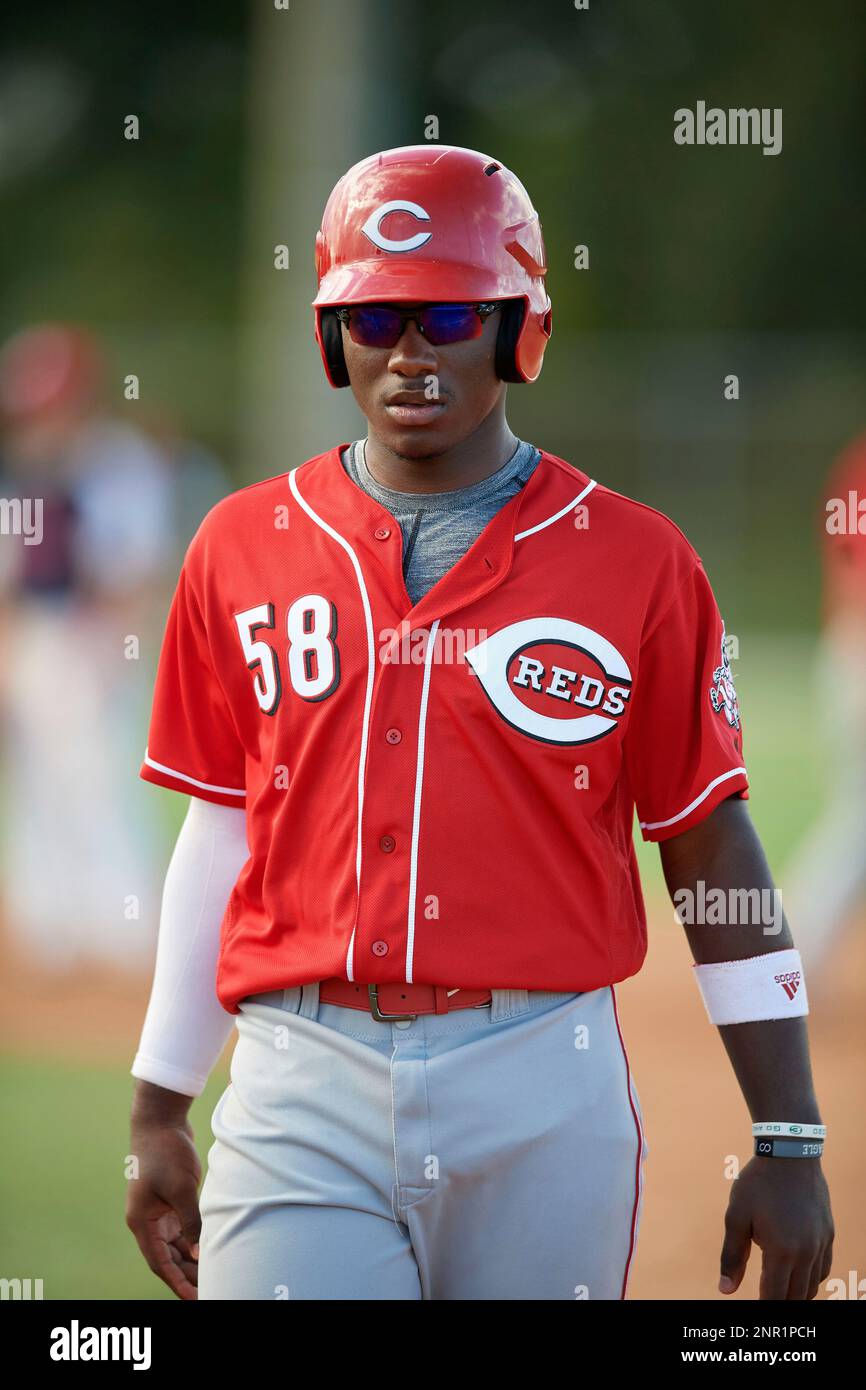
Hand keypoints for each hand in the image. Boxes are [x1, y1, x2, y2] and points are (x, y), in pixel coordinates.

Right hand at [126, 1117, 202, 1299]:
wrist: (161, 1119)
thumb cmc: (166, 1152)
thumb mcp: (182, 1189)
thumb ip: (191, 1222)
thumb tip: (199, 1254)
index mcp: (141, 1222)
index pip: (159, 1262)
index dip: (175, 1282)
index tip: (192, 1298)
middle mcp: (147, 1221)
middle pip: (167, 1257)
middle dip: (186, 1274)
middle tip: (209, 1290)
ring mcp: (158, 1211)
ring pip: (175, 1245)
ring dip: (191, 1259)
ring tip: (213, 1274)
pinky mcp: (170, 1201)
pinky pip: (182, 1229)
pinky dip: (194, 1240)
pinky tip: (209, 1250)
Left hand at [719, 1156, 833, 1299]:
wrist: (790, 1154)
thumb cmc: (757, 1184)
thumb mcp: (736, 1216)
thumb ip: (731, 1256)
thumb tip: (725, 1290)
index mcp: (781, 1250)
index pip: (774, 1296)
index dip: (764, 1306)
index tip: (754, 1308)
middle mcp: (806, 1252)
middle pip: (796, 1296)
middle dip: (780, 1303)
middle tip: (765, 1300)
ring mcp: (820, 1244)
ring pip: (812, 1286)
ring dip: (797, 1294)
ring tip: (779, 1293)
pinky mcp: (828, 1234)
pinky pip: (823, 1269)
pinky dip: (811, 1279)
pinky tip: (798, 1274)